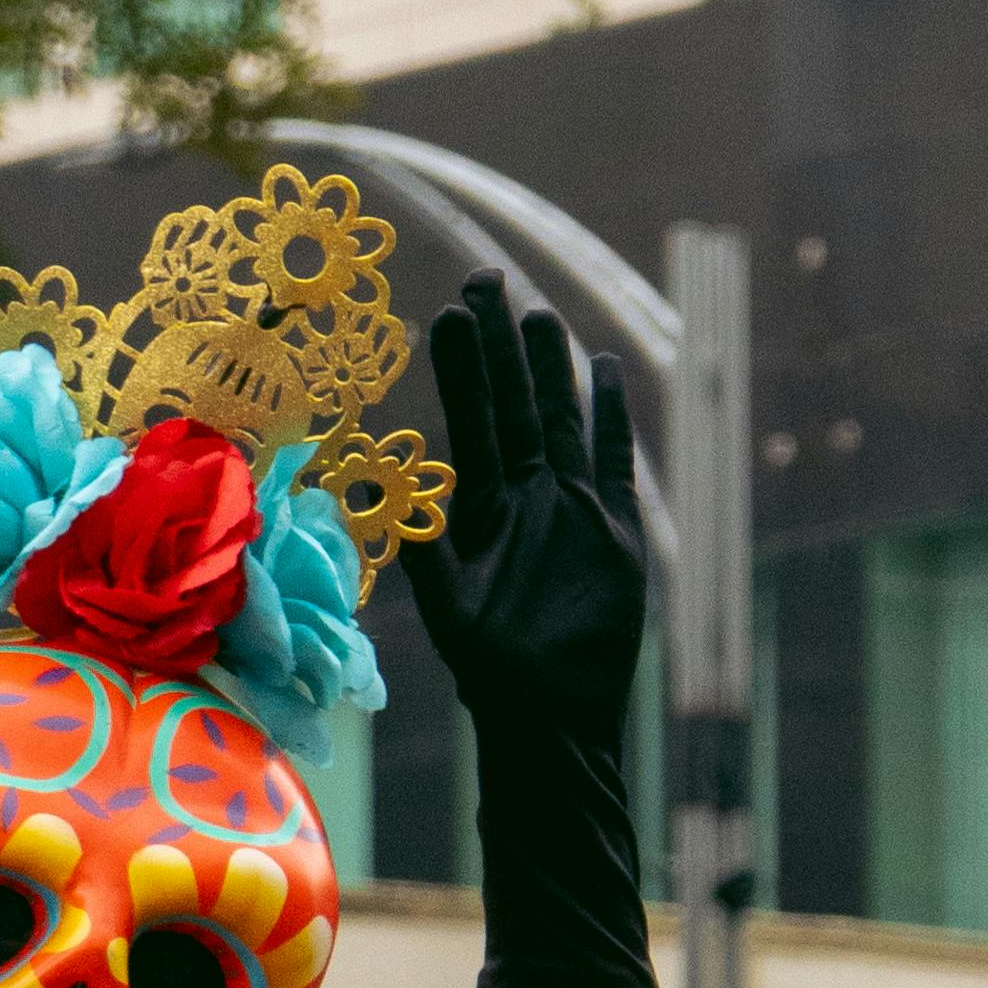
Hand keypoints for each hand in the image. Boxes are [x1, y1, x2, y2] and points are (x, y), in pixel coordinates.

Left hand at [399, 278, 648, 753]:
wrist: (550, 709)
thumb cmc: (489, 664)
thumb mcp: (445, 601)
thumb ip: (422, 541)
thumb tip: (372, 487)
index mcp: (480, 506)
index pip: (470, 418)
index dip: (462, 367)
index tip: (449, 311)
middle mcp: (524, 495)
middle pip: (514, 403)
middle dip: (500, 346)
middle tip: (487, 278)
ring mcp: (571, 506)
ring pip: (562, 419)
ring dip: (552, 369)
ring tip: (539, 314)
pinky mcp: (615, 527)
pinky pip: (615, 460)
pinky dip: (613, 418)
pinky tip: (608, 371)